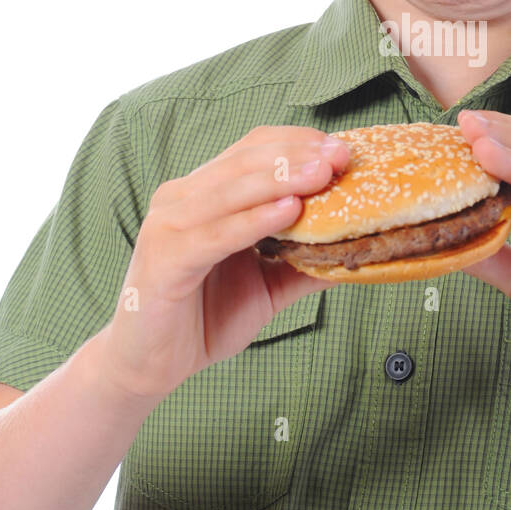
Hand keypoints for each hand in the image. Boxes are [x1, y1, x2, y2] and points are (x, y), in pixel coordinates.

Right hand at [100, 126, 349, 399]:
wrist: (149, 365)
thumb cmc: (205, 317)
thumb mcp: (269, 284)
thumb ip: (306, 261)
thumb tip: (361, 248)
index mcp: (205, 193)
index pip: (254, 149)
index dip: (299, 143)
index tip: (343, 149)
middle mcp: (182, 198)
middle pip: (245, 161)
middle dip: (298, 155)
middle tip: (340, 156)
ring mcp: (169, 225)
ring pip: (231, 191)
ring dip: (281, 178)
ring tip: (322, 175)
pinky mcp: (165, 259)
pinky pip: (216, 234)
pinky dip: (253, 221)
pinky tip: (288, 213)